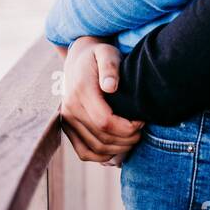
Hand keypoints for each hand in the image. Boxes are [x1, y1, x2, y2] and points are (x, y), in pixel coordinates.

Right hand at [57, 36, 143, 163]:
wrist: (79, 60)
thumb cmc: (98, 55)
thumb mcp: (106, 53)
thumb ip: (110, 67)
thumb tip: (110, 86)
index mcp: (80, 92)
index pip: (105, 122)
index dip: (127, 127)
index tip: (141, 120)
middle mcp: (70, 109)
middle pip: (102, 138)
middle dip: (127, 139)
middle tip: (141, 130)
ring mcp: (67, 121)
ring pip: (95, 148)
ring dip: (119, 149)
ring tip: (133, 137)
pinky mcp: (67, 128)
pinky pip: (84, 152)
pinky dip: (102, 157)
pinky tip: (118, 149)